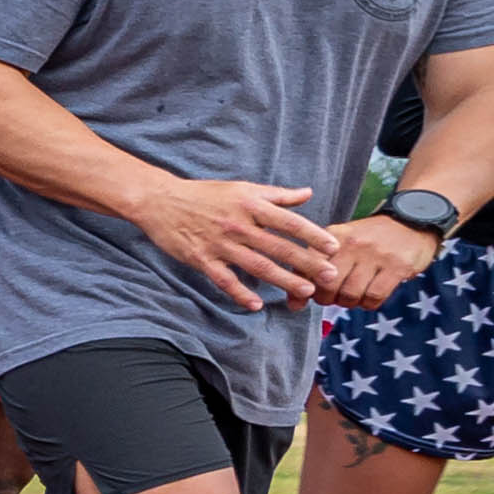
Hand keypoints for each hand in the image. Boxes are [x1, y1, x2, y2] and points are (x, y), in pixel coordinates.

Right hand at [128, 175, 338, 310]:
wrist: (161, 201)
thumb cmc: (204, 194)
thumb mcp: (242, 188)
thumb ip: (277, 195)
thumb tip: (308, 194)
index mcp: (250, 205)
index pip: (288, 222)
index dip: (312, 235)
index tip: (333, 247)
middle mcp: (238, 225)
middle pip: (278, 248)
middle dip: (306, 263)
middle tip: (329, 276)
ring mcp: (220, 244)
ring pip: (257, 266)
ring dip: (283, 280)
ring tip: (304, 291)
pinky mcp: (202, 259)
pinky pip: (225, 280)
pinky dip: (240, 293)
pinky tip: (256, 305)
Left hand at [313, 215, 442, 310]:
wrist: (412, 220)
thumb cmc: (370, 240)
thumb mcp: (341, 244)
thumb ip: (315, 269)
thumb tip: (293, 305)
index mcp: (334, 236)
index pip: (307, 266)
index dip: (302, 288)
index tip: (304, 298)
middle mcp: (352, 244)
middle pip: (327, 285)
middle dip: (327, 299)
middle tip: (334, 297)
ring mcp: (376, 255)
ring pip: (350, 294)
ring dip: (349, 303)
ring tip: (353, 296)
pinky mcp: (397, 266)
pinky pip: (374, 296)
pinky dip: (368, 304)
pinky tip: (370, 297)